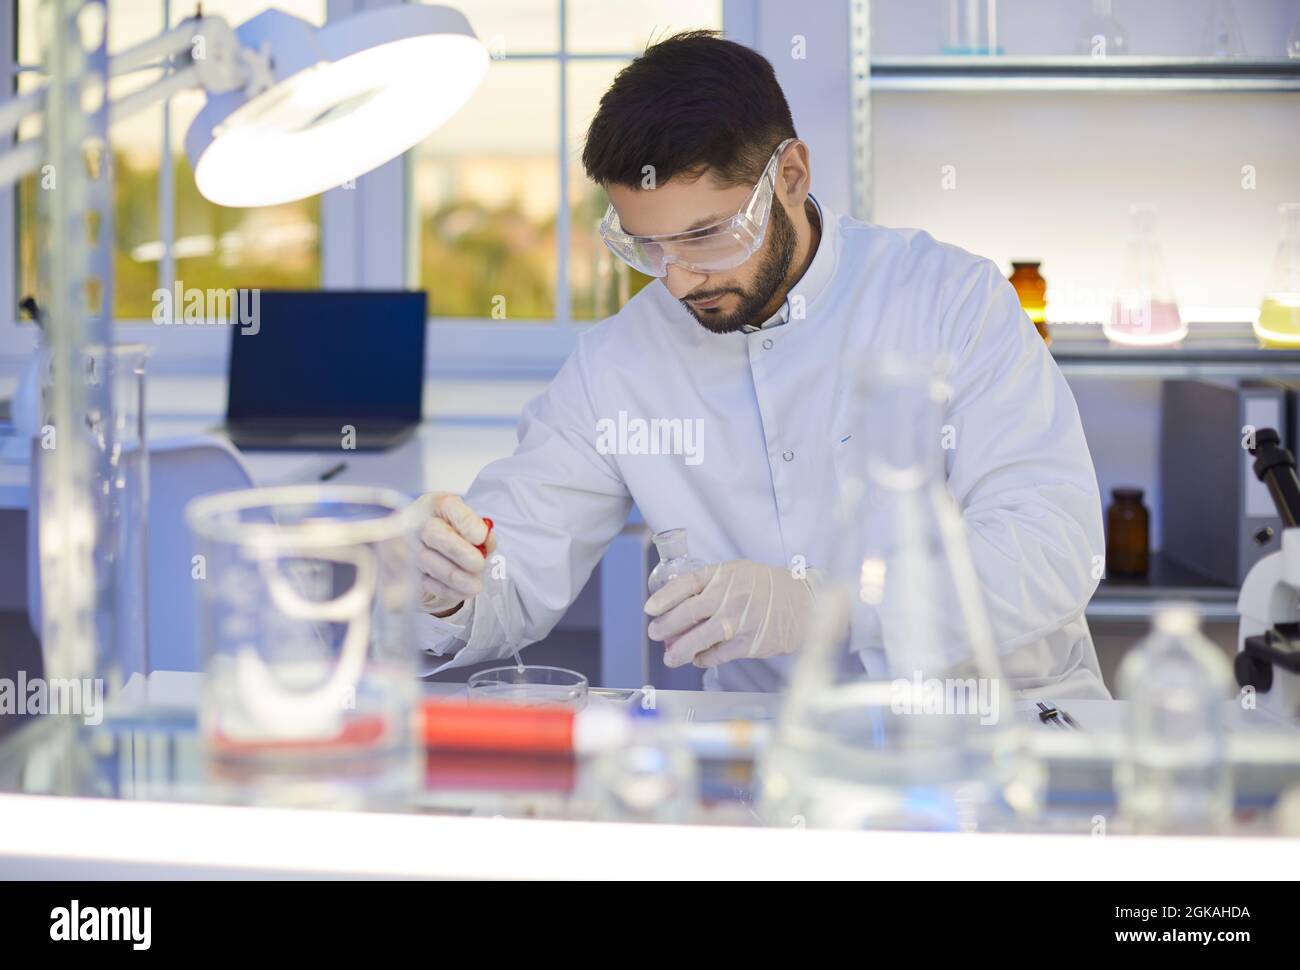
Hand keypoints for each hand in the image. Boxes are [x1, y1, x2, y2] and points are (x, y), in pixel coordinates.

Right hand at [417, 493, 496, 616]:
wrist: (422, 542)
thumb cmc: (450, 529)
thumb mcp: (466, 522)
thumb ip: (479, 529)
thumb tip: (486, 542)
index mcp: (435, 503)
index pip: (448, 506)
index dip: (467, 523)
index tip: (482, 537)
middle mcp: (416, 521)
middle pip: (433, 533)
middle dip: (460, 552)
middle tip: (479, 564)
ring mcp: (406, 545)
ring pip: (428, 561)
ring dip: (456, 577)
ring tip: (476, 585)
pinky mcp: (405, 570)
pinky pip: (424, 580)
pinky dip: (447, 589)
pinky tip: (463, 592)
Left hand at [644, 560, 814, 668]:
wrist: (802, 603)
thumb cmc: (766, 586)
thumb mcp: (737, 573)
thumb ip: (710, 585)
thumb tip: (678, 605)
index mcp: (723, 575)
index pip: (685, 584)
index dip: (663, 598)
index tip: (649, 609)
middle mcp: (729, 596)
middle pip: (687, 613)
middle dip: (665, 626)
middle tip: (654, 634)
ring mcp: (738, 620)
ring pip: (699, 639)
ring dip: (679, 650)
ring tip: (670, 657)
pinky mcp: (748, 642)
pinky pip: (717, 654)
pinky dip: (704, 658)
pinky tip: (698, 659)